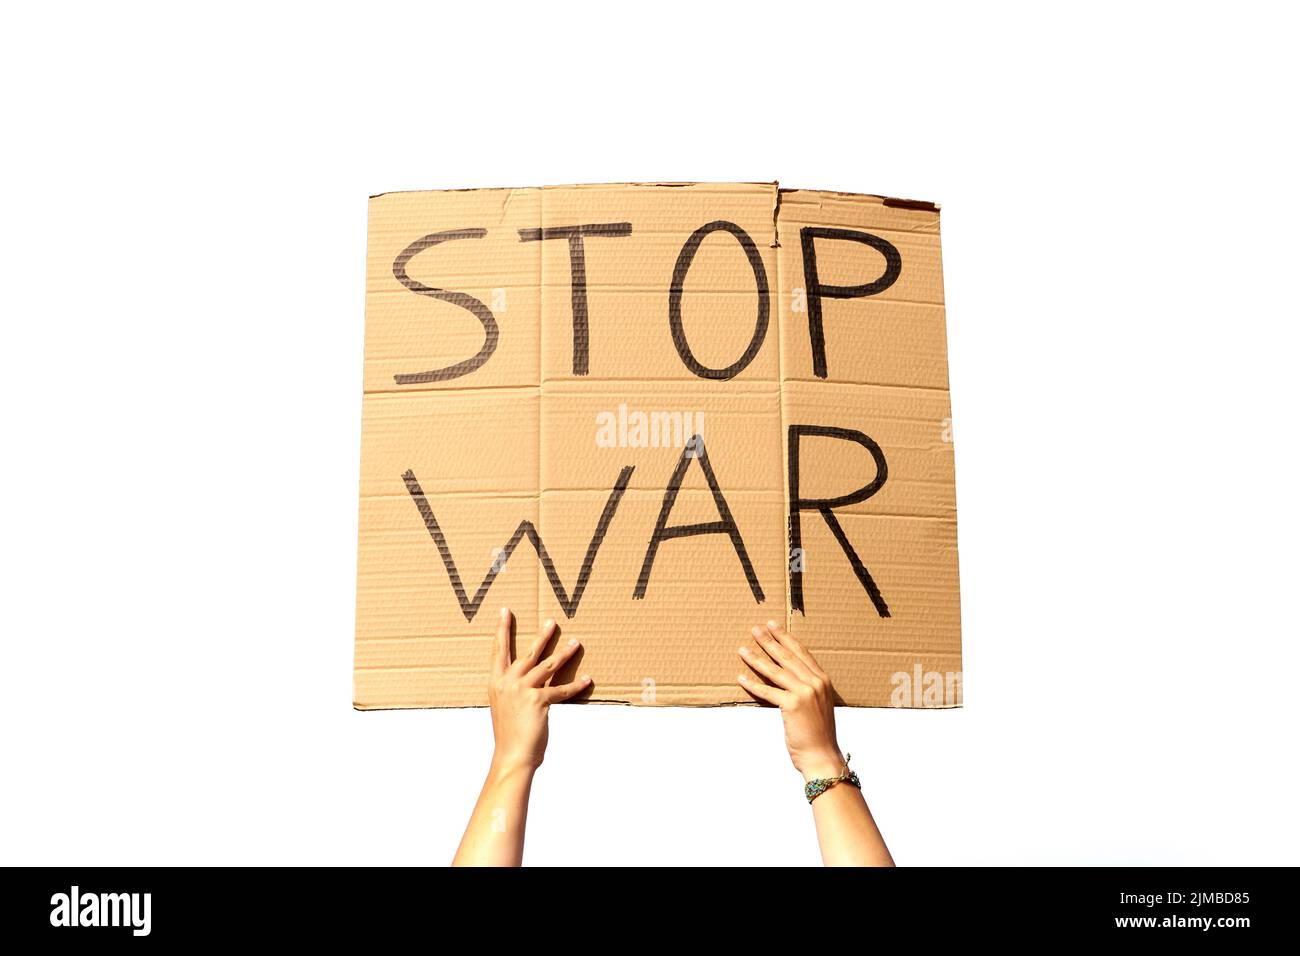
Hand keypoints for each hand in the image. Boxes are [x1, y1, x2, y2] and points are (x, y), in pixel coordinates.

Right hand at [489, 607, 589, 773]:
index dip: (502, 630)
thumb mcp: (504, 706)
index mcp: (496, 682)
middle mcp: (507, 683)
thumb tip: (525, 680)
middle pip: (528, 653)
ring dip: (564, 653)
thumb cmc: (509, 734)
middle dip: (542, 636)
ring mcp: (522, 690)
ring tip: (576, 642)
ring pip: (548, 665)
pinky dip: (576, 685)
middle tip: (552, 622)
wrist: (512, 755)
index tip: (505, 611)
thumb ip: (512, 689)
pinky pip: (562, 689)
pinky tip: (587, 678)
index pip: (498, 650)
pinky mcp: (538, 700)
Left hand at [737, 620, 843, 778]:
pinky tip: (741, 677)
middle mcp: (815, 682)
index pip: (801, 653)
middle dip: (769, 641)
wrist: (822, 756)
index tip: (773, 626)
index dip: (786, 638)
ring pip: (776, 670)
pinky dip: (753, 684)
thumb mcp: (818, 705)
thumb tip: (791, 679)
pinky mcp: (793, 704)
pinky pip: (768, 691)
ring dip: (756, 658)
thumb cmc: (818, 734)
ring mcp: (805, 692)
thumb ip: (809, 689)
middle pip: (787, 656)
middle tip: (755, 629)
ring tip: (743, 648)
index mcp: (823, 680)